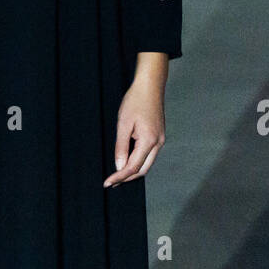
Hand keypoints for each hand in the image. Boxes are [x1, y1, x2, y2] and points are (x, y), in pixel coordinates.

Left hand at [103, 71, 165, 187]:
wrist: (150, 86)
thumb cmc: (135, 101)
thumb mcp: (123, 123)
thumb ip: (121, 147)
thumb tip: (119, 167)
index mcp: (149, 141)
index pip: (133, 167)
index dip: (119, 176)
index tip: (108, 182)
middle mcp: (158, 143)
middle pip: (143, 170)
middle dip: (127, 177)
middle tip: (111, 182)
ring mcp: (160, 140)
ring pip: (147, 163)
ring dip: (132, 170)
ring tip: (117, 173)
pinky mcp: (159, 136)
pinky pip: (149, 155)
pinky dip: (138, 160)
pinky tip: (127, 159)